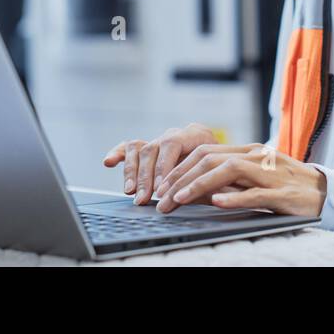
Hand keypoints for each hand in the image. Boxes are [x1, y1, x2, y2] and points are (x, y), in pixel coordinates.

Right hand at [103, 123, 218, 204]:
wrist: (223, 164)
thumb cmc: (224, 173)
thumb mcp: (223, 176)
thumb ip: (212, 183)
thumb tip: (205, 195)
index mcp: (197, 134)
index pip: (173, 144)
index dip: (164, 167)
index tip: (161, 190)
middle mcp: (176, 134)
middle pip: (153, 149)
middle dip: (146, 177)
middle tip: (144, 199)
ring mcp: (161, 140)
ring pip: (140, 149)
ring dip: (133, 173)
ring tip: (131, 193)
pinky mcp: (149, 149)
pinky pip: (130, 148)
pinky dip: (119, 155)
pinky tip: (109, 162)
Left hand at [154, 144, 325, 216]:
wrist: (325, 192)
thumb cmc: (286, 187)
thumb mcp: (254, 179)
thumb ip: (228, 181)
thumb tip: (193, 191)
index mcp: (248, 151)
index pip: (205, 152)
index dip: (180, 168)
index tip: (162, 186)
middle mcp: (256, 157)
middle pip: (210, 159)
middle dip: (181, 178)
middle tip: (162, 198)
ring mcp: (269, 174)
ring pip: (228, 171)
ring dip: (199, 185)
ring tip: (180, 199)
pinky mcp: (281, 193)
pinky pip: (254, 193)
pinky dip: (234, 197)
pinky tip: (216, 203)